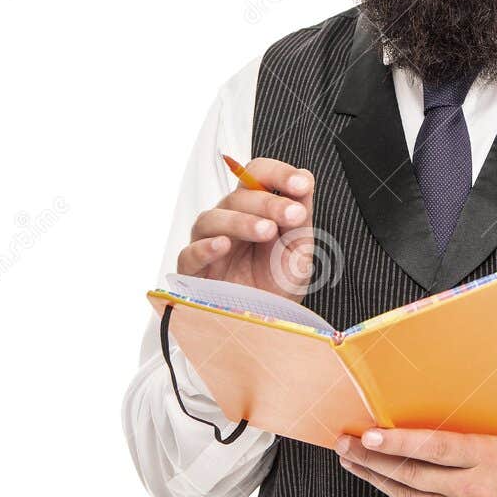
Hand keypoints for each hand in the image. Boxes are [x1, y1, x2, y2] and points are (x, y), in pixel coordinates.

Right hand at [177, 158, 314, 302]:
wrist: (267, 323)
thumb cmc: (280, 283)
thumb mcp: (299, 249)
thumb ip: (300, 215)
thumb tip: (305, 176)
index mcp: (253, 208)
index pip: (256, 175)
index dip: (278, 173)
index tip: (301, 183)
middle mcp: (227, 220)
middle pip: (237, 195)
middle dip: (269, 202)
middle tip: (294, 215)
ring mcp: (207, 243)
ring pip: (212, 218)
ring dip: (241, 221)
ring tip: (267, 231)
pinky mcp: (194, 271)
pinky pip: (190, 254)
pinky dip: (205, 247)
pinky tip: (224, 245)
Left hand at [335, 427, 496, 496]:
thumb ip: (460, 436)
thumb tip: (414, 421)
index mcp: (488, 458)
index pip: (434, 448)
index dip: (398, 441)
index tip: (369, 434)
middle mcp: (474, 489)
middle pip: (412, 473)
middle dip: (372, 457)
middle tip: (346, 443)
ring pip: (409, 496)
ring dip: (376, 477)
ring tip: (352, 460)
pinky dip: (397, 495)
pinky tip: (380, 482)